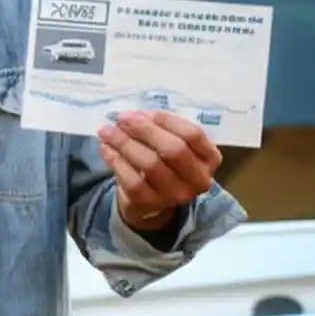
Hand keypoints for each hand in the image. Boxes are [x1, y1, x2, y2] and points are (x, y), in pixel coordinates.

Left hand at [98, 110, 221, 229]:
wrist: (148, 199)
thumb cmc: (162, 162)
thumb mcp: (169, 143)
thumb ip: (159, 128)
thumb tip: (135, 116)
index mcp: (208, 159)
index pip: (193, 135)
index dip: (166, 120)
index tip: (143, 112)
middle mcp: (197, 179)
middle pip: (173, 149)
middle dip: (145, 130)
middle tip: (122, 119)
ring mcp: (174, 194)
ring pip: (150, 164)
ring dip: (125, 143)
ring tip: (106, 131)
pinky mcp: (150, 202)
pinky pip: (132, 179)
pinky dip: (116, 160)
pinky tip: (106, 148)